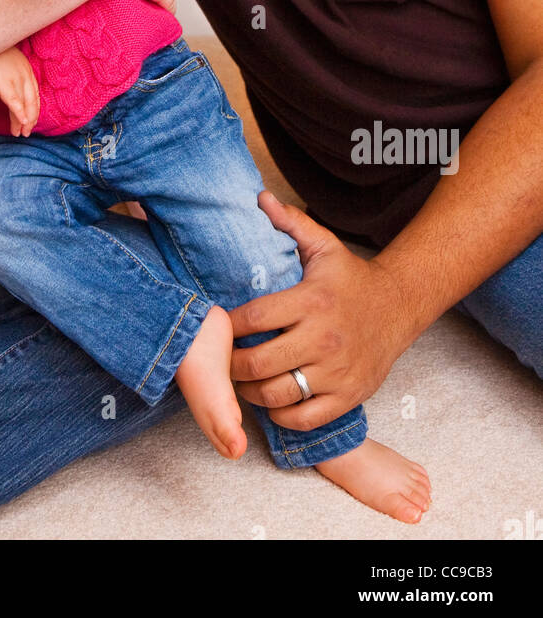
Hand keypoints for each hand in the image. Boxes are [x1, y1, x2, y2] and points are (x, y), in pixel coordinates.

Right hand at [0, 47, 39, 135]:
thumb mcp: (5, 60)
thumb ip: (10, 72)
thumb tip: (7, 86)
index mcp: (26, 68)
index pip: (34, 94)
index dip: (33, 109)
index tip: (30, 120)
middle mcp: (25, 74)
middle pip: (32, 102)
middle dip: (31, 119)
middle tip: (26, 132)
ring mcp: (16, 79)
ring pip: (24, 105)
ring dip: (23, 121)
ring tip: (20, 133)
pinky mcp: (4, 84)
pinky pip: (14, 102)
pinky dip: (19, 113)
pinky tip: (21, 123)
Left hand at [229, 192, 414, 429]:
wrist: (399, 307)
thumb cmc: (351, 278)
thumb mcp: (324, 246)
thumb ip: (290, 222)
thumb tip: (260, 198)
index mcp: (311, 301)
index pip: (254, 319)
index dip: (228, 327)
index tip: (218, 327)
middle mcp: (323, 339)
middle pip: (259, 363)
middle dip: (232, 365)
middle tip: (222, 360)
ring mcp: (336, 371)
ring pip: (278, 394)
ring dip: (250, 393)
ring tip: (241, 382)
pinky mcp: (348, 396)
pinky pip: (304, 418)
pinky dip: (280, 416)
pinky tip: (271, 402)